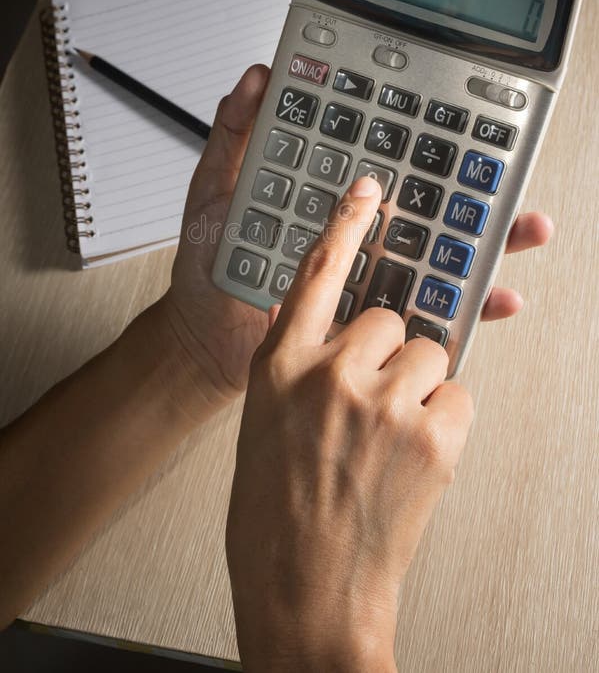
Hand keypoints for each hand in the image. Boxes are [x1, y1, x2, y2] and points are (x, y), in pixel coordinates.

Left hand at [159, 64, 551, 420]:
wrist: (206, 343)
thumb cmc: (207, 270)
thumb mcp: (214, 193)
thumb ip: (235, 138)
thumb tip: (257, 78)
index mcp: (325, 198)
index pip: (377, 160)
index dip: (412, 139)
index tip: (448, 118)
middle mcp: (355, 233)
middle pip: (422, 203)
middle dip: (466, 187)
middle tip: (499, 170)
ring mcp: (367, 276)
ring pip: (436, 254)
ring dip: (482, 241)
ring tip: (518, 224)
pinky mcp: (373, 320)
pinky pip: (428, 312)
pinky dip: (466, 306)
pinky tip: (495, 295)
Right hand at [227, 177, 472, 672]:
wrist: (305, 588)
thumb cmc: (277, 512)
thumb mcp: (265, 421)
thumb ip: (295, 366)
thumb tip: (329, 331)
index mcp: (280, 366)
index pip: (317, 274)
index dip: (347, 228)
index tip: (370, 195)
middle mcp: (330, 375)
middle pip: (389, 319)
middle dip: (391, 353)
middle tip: (376, 399)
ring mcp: (382, 403)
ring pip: (430, 353)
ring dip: (419, 387)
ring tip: (391, 436)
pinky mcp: (431, 436)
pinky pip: (457, 396)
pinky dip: (444, 421)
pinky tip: (412, 455)